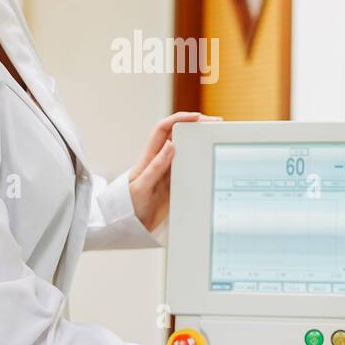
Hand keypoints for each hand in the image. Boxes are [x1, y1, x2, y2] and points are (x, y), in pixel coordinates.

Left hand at [127, 111, 221, 231]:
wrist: (129, 226)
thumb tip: (170, 145)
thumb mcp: (141, 187)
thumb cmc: (128, 206)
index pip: (164, 129)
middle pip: (178, 135)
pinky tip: (209, 158)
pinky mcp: (173, 183)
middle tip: (214, 123)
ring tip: (215, 136)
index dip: (180, 118)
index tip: (198, 117)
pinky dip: (199, 160)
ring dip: (199, 141)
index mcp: (149, 157)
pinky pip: (188, 167)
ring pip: (185, 149)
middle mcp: (159, 160)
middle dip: (195, 125)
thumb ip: (155, 167)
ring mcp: (167, 171)